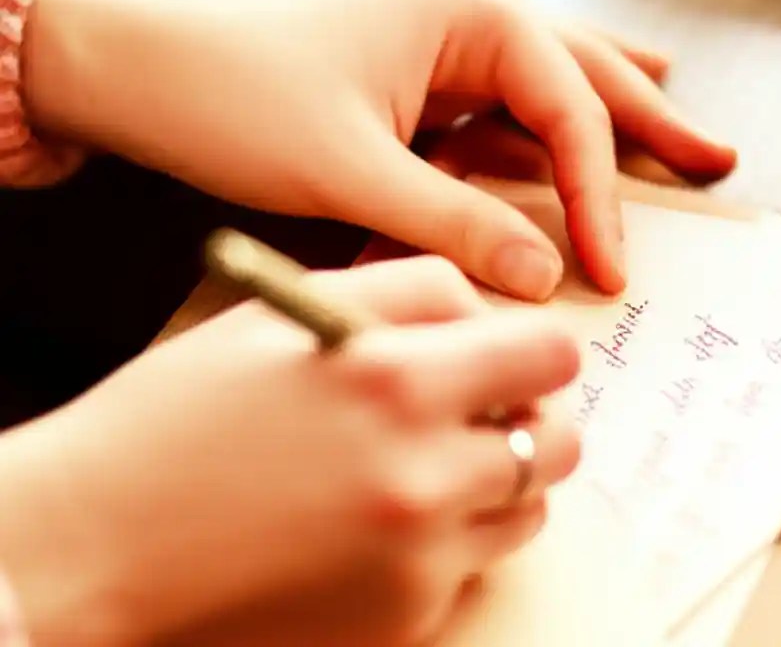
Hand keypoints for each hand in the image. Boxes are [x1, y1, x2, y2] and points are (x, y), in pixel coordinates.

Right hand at [0, 256, 581, 646]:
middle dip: (529, 418)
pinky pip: (473, 564)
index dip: (536, 347)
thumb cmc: (176, 418)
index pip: (549, 351)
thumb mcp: (283, 314)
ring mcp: (420, 554)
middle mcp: (424, 471)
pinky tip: (381, 523)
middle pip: (558, 440)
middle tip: (480, 413)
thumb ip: (407, 293)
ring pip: (529, 508)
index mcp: (396, 378)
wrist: (95, 542)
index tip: (513, 355)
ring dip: (498, 482)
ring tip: (428, 467)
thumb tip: (487, 310)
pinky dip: (448, 540)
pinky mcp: (406, 614)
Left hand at [25, 0, 737, 300]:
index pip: (570, 114)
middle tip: (718, 164)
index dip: (599, 200)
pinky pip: (515, 97)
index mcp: (472, 14)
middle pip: (591, 76)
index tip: (615, 271)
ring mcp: (452, 31)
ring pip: (562, 79)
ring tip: (684, 140)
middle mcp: (475, 8)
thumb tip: (544, 276)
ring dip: (619, 115)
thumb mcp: (352, 172)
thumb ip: (458, 224)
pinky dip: (556, 124)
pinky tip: (589, 126)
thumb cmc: (233, 95)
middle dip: (655, 124)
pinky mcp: (427, 64)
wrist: (141, 64)